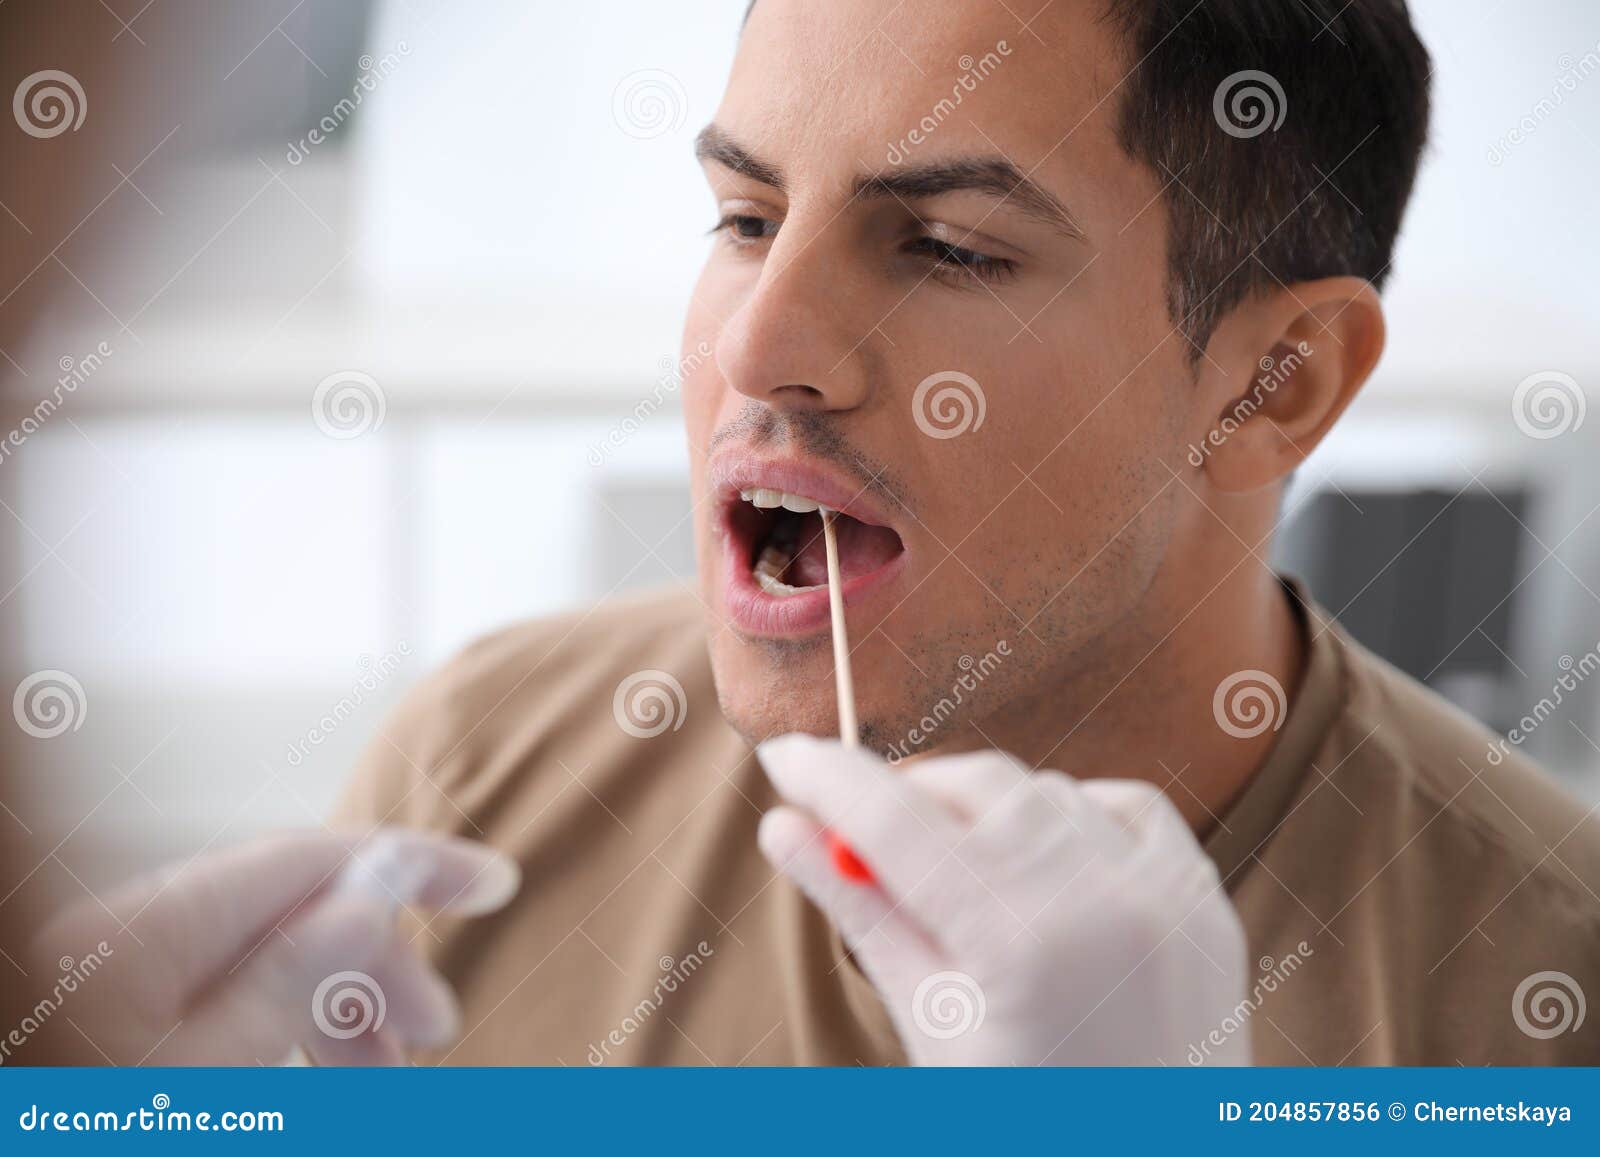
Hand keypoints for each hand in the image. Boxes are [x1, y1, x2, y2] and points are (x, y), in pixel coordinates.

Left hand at [27, 828, 517, 1065]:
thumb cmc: (97, 1128)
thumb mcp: (203, 1077)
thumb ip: (286, 980)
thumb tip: (370, 897)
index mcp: (141, 932)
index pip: (306, 860)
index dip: (410, 864)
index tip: (493, 883)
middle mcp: (125, 935)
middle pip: (287, 908)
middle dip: (375, 959)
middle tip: (434, 1030)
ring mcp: (112, 976)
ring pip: (258, 956)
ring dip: (333, 1003)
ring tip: (380, 1074)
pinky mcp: (112, 1018)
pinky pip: (220, 994)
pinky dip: (281, 1021)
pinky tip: (310, 1060)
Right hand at [756, 735, 1250, 1065]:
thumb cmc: (1025, 1123)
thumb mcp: (931, 1026)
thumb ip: (862, 914)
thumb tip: (781, 829)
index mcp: (1018, 945)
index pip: (895, 821)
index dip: (828, 778)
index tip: (781, 757)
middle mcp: (1100, 901)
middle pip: (969, 787)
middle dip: (903, 795)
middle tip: (856, 829)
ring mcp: (1163, 893)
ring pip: (1042, 789)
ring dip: (981, 809)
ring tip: (952, 868)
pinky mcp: (1201, 895)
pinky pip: (1122, 804)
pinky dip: (1069, 812)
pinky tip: (1040, 855)